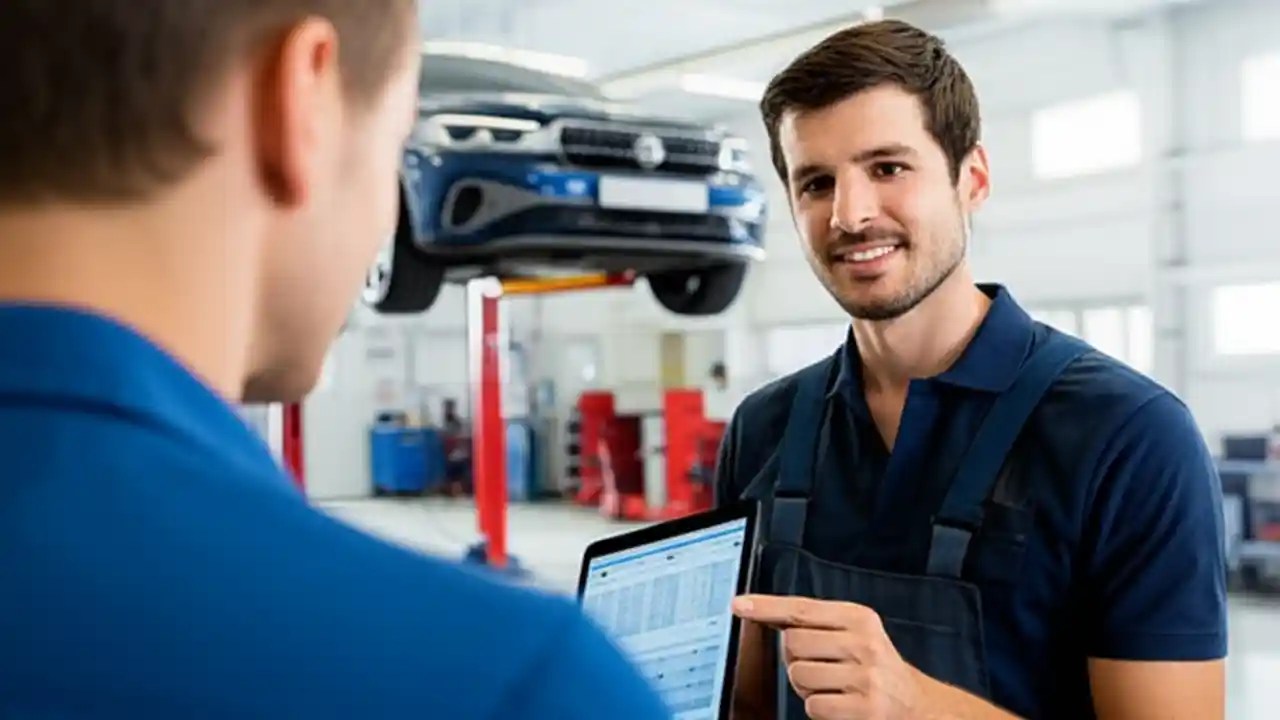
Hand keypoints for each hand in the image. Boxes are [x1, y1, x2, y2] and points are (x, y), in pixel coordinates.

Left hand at [731, 595, 933, 719]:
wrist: (919, 706)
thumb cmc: (877, 670)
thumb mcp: (856, 635)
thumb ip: (816, 625)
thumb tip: (764, 612)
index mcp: (859, 618)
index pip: (801, 609)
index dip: (766, 607)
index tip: (739, 605)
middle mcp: (864, 643)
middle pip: (792, 644)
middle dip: (797, 661)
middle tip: (823, 669)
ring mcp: (866, 676)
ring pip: (799, 676)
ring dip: (807, 688)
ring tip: (833, 689)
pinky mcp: (866, 709)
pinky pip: (814, 706)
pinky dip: (820, 709)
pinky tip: (841, 706)